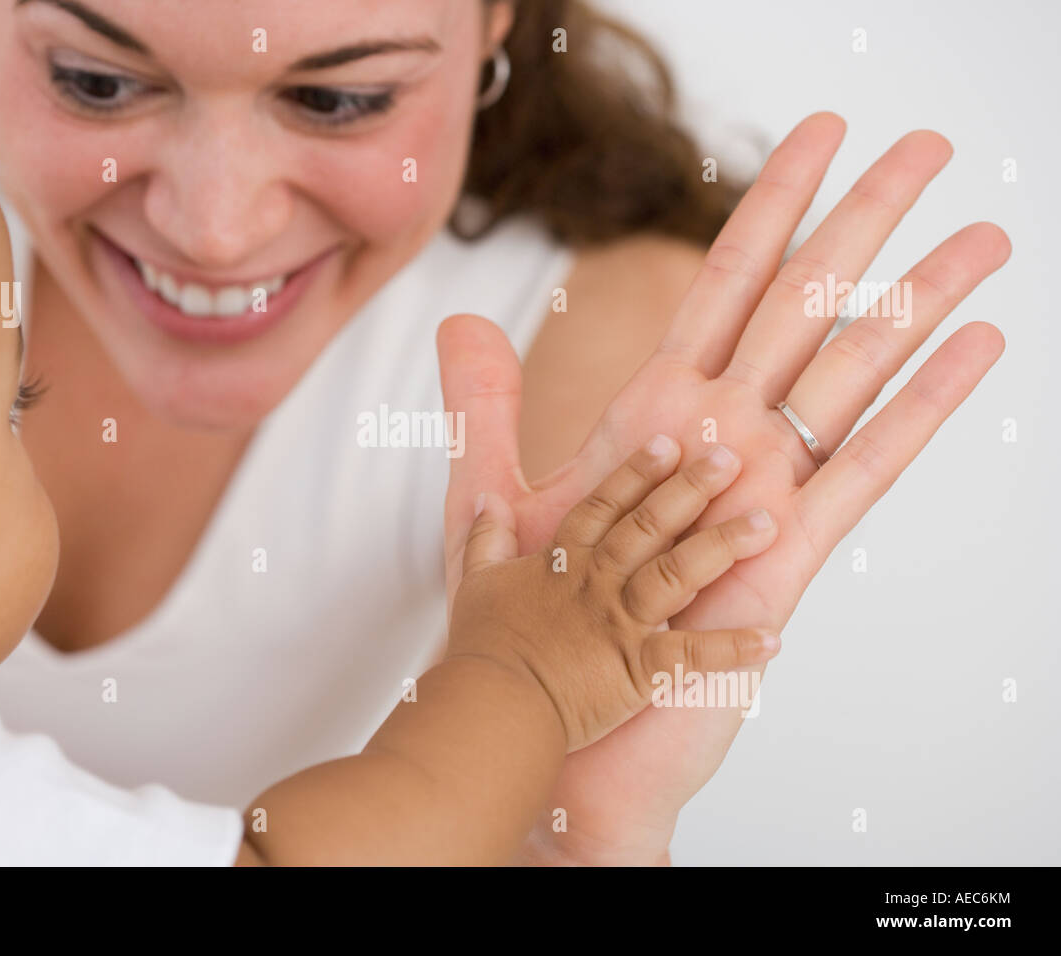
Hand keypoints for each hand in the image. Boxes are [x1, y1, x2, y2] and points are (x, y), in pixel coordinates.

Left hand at [437, 113, 1009, 863]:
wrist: (554, 722)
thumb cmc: (535, 618)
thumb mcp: (497, 495)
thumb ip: (487, 406)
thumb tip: (459, 320)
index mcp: (661, 412)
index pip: (725, 282)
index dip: (771, 205)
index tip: (819, 134)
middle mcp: (723, 437)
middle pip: (804, 303)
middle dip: (863, 219)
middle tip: (930, 143)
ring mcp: (762, 490)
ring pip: (851, 371)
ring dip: (918, 298)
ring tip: (984, 234)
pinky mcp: (785, 554)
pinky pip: (863, 466)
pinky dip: (920, 406)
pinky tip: (974, 347)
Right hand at [450, 437, 781, 751]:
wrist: (492, 705)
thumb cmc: (483, 650)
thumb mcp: (475, 582)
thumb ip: (485, 538)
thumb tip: (487, 502)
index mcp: (562, 564)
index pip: (603, 506)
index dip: (636, 473)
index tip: (670, 445)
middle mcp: (597, 584)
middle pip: (649, 526)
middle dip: (691, 490)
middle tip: (730, 460)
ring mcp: (620, 624)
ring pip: (678, 574)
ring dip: (722, 548)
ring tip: (765, 524)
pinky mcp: (637, 670)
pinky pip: (692, 657)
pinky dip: (732, 650)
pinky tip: (772, 639)